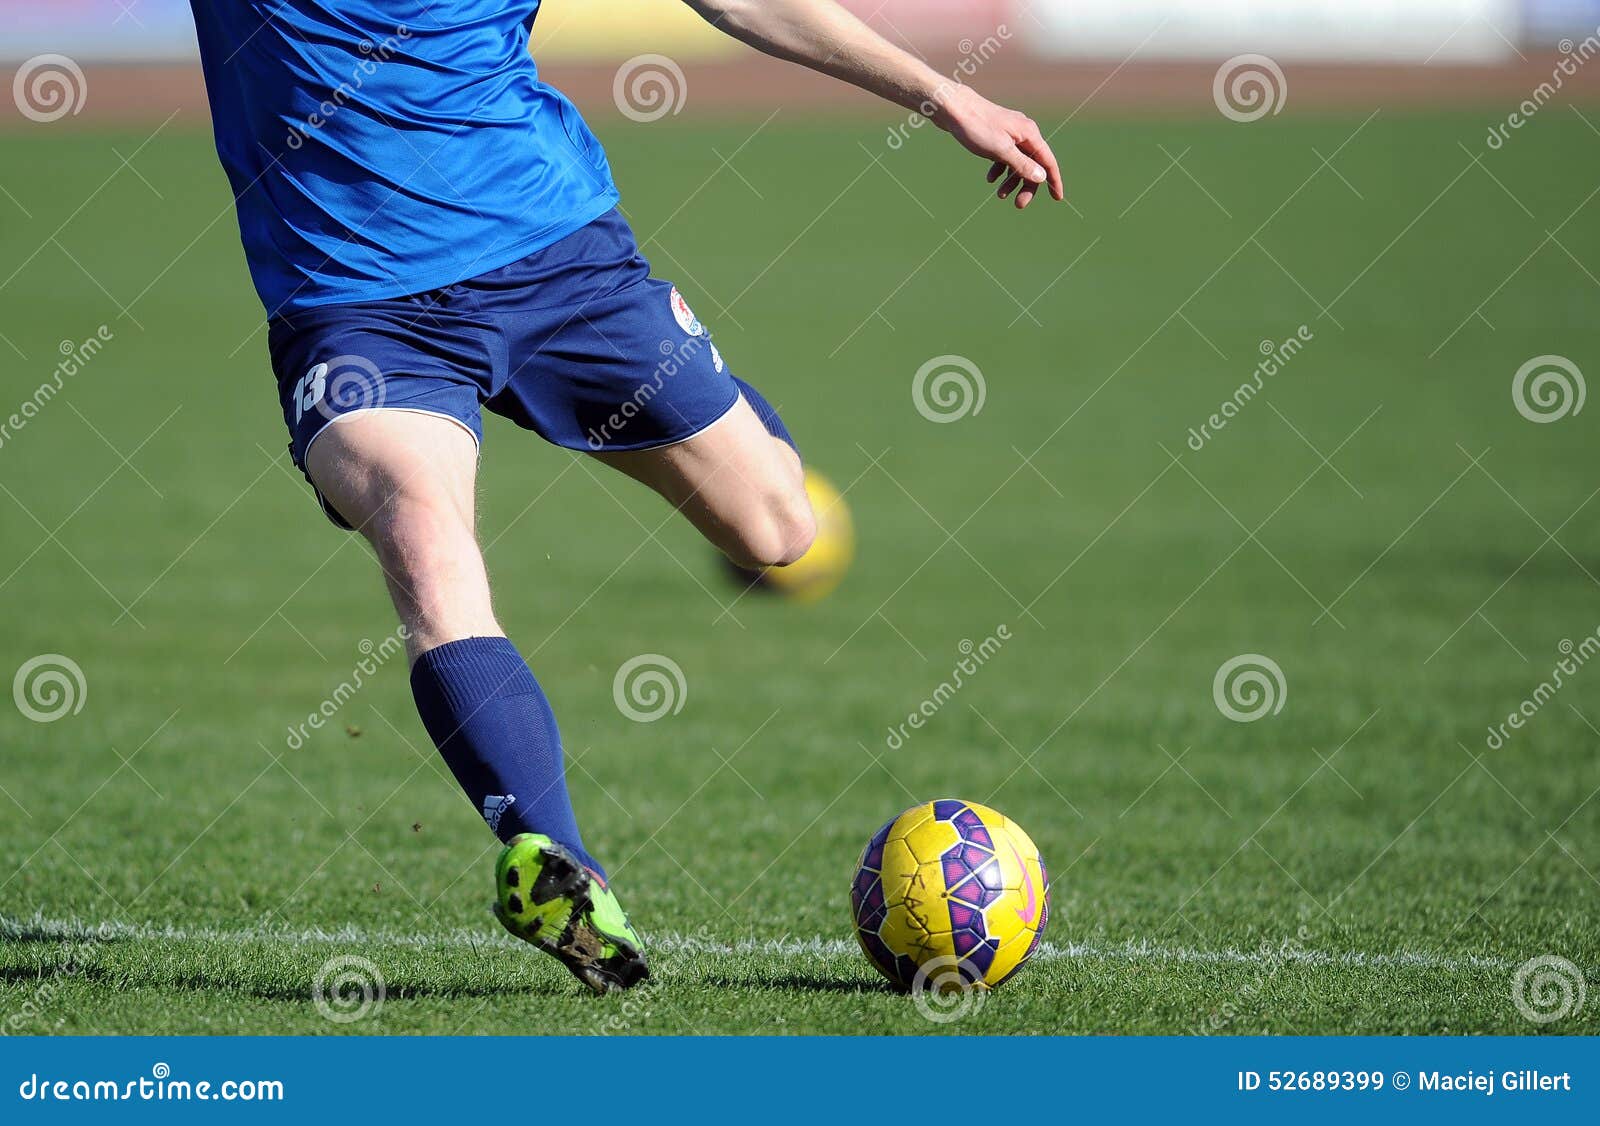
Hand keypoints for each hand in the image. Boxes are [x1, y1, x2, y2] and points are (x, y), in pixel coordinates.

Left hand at [930, 84, 1063, 209]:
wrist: (952, 107)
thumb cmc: (976, 127)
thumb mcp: (1001, 150)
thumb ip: (1022, 165)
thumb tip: (1042, 177)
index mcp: (1029, 134)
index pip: (1048, 161)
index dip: (1054, 181)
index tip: (1058, 198)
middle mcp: (1023, 132)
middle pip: (1033, 164)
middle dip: (1027, 186)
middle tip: (1018, 205)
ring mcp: (1010, 133)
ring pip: (1018, 162)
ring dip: (1011, 181)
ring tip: (999, 195)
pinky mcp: (997, 135)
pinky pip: (1005, 156)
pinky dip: (1000, 169)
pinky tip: (990, 179)